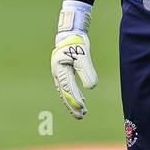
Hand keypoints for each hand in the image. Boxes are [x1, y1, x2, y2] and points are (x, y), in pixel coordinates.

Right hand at [51, 2, 96, 118]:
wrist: (70, 33)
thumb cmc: (76, 43)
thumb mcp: (83, 56)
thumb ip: (87, 71)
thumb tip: (91, 88)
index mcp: (60, 69)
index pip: (67, 87)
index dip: (74, 98)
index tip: (82, 107)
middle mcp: (57, 73)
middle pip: (64, 93)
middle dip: (72, 105)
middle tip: (81, 116)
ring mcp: (59, 74)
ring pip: (65, 92)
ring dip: (72, 102)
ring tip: (82, 113)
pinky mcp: (63, 73)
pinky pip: (67, 88)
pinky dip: (72, 96)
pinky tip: (80, 101)